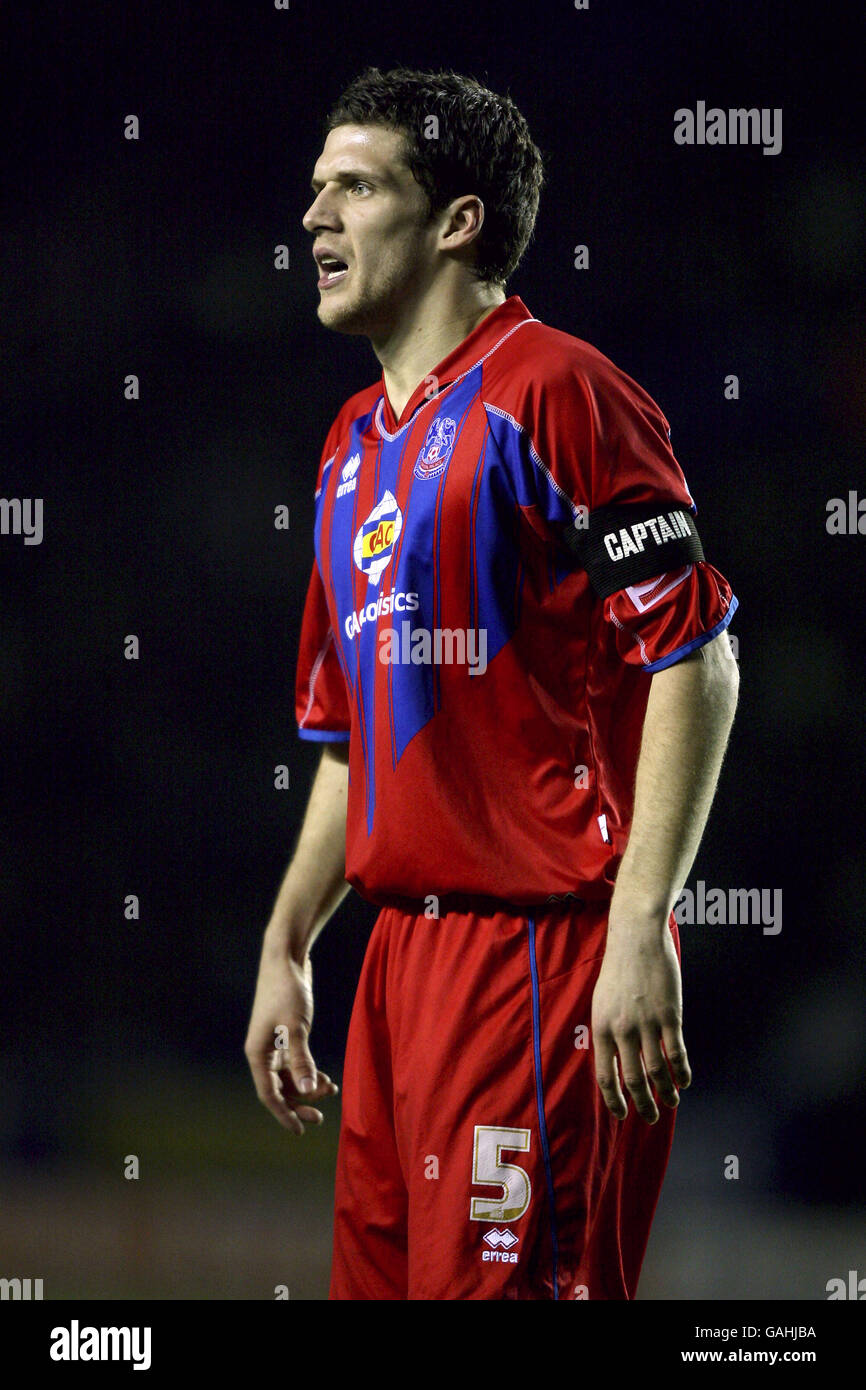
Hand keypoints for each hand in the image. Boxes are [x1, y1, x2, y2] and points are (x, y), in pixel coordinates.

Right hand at [244, 946, 338, 1133]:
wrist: (286, 959)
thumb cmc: (287, 991)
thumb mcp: (296, 1027)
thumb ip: (301, 1060)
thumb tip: (306, 1092)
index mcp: (257, 1054)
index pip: (268, 1094)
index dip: (284, 1114)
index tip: (300, 1130)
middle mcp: (262, 1052)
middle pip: (279, 1089)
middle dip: (299, 1104)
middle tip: (320, 1118)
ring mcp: (274, 1044)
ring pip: (288, 1077)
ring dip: (308, 1087)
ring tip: (331, 1089)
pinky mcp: (285, 1035)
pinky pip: (295, 1064)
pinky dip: (309, 1072)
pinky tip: (326, 1077)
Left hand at [590, 918, 690, 1123]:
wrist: (636, 938)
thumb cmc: (618, 970)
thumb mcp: (602, 1002)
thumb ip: (607, 1032)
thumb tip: (615, 1062)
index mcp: (601, 1027)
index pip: (605, 1075)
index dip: (614, 1100)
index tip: (622, 1115)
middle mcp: (622, 1030)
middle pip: (633, 1079)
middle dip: (644, 1104)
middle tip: (651, 1118)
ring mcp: (647, 1023)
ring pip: (657, 1071)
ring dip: (666, 1092)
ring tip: (671, 1103)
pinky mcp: (670, 1015)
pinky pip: (676, 1053)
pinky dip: (681, 1072)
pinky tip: (684, 1081)